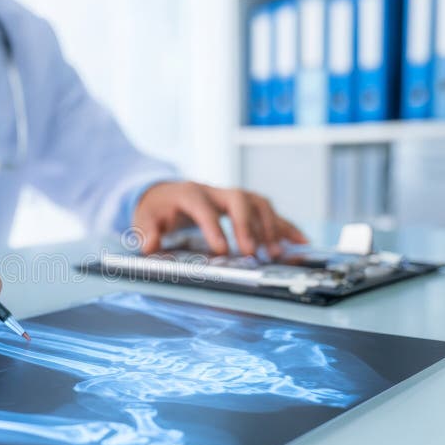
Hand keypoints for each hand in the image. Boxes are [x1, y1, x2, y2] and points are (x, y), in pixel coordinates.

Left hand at [133, 182, 306, 256]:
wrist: (165, 194)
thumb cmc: (157, 210)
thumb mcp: (143, 219)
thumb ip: (145, 233)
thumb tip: (149, 246)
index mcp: (188, 193)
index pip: (202, 206)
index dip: (212, 226)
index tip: (221, 249)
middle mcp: (214, 191)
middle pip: (238, 199)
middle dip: (246, 225)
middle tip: (251, 252)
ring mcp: (232, 196)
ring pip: (258, 203)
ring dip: (269, 227)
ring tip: (274, 253)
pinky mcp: (244, 206)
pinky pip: (270, 212)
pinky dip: (286, 226)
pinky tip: (301, 242)